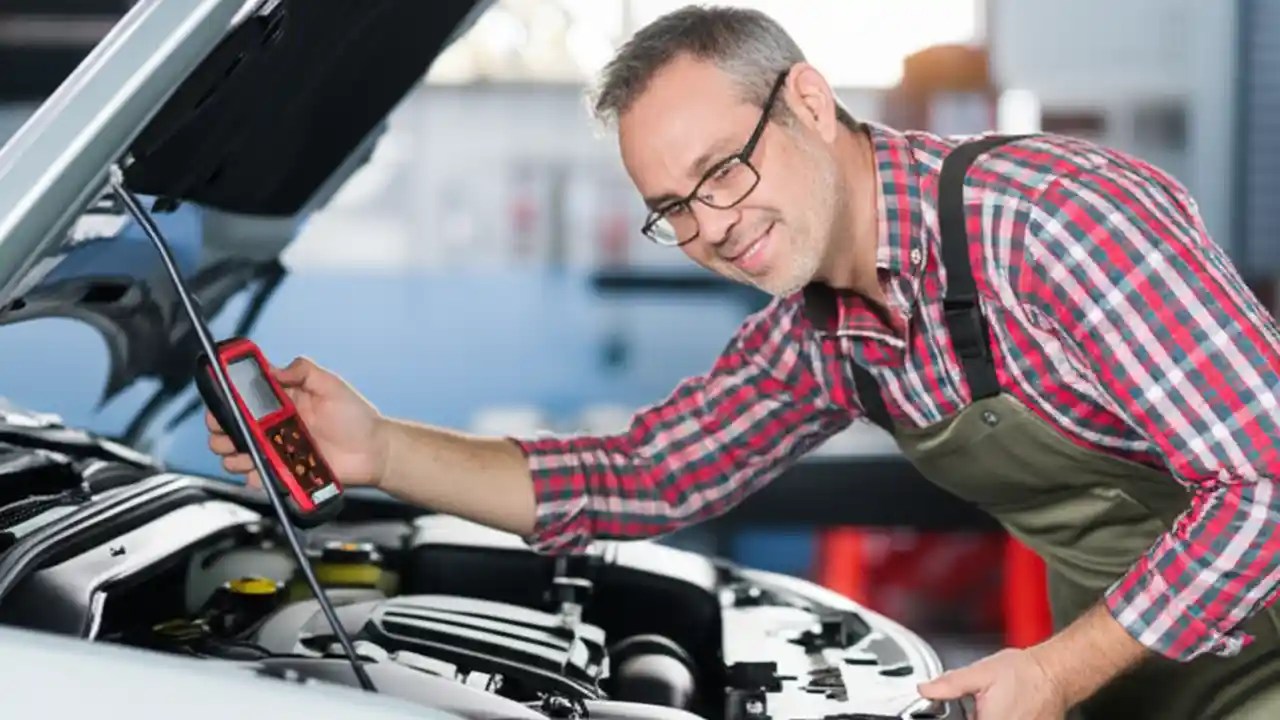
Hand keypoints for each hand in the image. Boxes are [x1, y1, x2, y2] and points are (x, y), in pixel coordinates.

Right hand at [206, 356, 388, 489]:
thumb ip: (303, 370)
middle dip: (220, 430)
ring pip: (235, 455)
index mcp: (279, 402)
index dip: (224, 400)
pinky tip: (259, 470)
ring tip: (243, 452)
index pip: (240, 399)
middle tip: (227, 431)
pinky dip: (251, 476)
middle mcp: (272, 426)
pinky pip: (256, 478)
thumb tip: (272, 368)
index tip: (221, 401)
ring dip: (231, 454)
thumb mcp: (330, 385)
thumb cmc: (355, 416)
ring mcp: (276, 451)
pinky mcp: (282, 473)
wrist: (374, 451)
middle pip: (229, 429)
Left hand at [918, 648, 1068, 719]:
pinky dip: (1001, 718)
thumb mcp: (980, 673)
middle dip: (973, 716)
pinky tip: (1004, 711)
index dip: (966, 716)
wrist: (1055, 673)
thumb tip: (926, 690)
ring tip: (995, 706)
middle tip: (980, 705)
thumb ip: (950, 684)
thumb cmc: (1024, 673)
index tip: (968, 710)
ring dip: (987, 717)